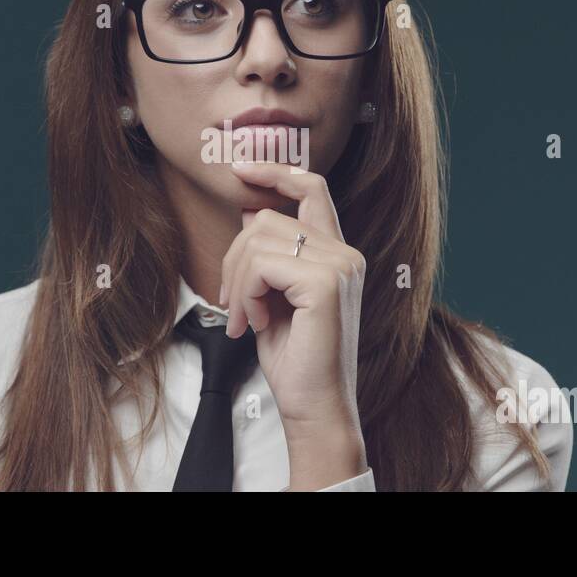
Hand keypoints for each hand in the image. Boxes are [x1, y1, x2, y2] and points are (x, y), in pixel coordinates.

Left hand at [219, 160, 367, 485]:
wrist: (314, 407)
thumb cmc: (296, 360)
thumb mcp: (275, 297)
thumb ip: (270, 256)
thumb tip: (251, 214)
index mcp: (338, 254)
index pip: (312, 188)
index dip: (275, 172)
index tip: (240, 169)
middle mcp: (345, 254)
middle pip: (268, 219)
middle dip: (234, 258)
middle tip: (231, 304)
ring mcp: (339, 265)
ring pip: (259, 238)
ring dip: (237, 280)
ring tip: (243, 317)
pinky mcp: (325, 282)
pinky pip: (262, 264)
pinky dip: (246, 293)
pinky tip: (255, 323)